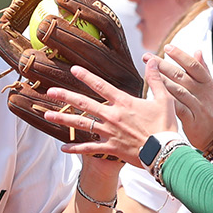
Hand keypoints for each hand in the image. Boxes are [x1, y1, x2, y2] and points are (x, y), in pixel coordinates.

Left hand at [39, 58, 179, 162]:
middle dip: (65, 96)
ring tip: (47, 115)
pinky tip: (63, 148)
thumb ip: (155, 79)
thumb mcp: (164, 99)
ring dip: (63, 119)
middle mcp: (112, 116)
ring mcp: (109, 133)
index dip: (86, 76)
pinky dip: (75, 148)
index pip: (101, 86)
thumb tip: (152, 61)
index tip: (73, 69)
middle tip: (50, 92)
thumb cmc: (165, 125)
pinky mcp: (110, 148)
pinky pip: (89, 148)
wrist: (165, 152)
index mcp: (124, 102)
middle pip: (84, 103)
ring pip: (81, 124)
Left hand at [156, 47, 212, 146]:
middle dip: (163, 65)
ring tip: (148, 72)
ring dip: (162, 80)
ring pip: (178, 90)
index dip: (180, 55)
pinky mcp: (192, 120)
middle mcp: (203, 93)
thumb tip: (197, 51)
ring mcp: (197, 106)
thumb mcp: (212, 88)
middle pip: (181, 76)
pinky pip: (177, 108)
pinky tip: (155, 95)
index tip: (167, 47)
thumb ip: (204, 69)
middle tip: (148, 57)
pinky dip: (167, 101)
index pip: (193, 65)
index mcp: (207, 83)